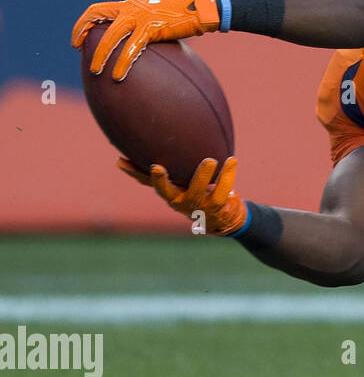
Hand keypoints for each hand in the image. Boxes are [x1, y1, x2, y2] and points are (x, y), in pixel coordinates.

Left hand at [72, 0, 221, 79]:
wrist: (205, 8)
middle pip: (97, 17)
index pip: (99, 10)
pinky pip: (131, 49)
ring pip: (110, 36)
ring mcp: (141, 17)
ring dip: (100, 55)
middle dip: (83, 34)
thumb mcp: (165, 16)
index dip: (84, 24)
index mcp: (132, 5)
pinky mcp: (152, 28)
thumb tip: (146, 43)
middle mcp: (132, 8)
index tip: (78, 39)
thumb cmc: (189, 14)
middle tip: (80, 53)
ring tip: (96, 72)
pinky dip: (122, 63)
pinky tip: (118, 76)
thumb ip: (151, 26)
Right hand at [118, 156, 247, 234]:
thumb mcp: (173, 186)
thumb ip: (152, 176)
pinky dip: (227, 174)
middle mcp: (181, 202)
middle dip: (164, 181)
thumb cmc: (191, 194)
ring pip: (198, 192)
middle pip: (168, 193)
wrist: (220, 217)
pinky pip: (223, 190)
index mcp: (170, 195)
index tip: (149, 167)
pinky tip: (231, 160)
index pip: (153, 186)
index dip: (146, 178)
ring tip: (210, 159)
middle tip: (160, 165)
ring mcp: (199, 206)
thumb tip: (118, 162)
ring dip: (202, 175)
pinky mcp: (218, 206)